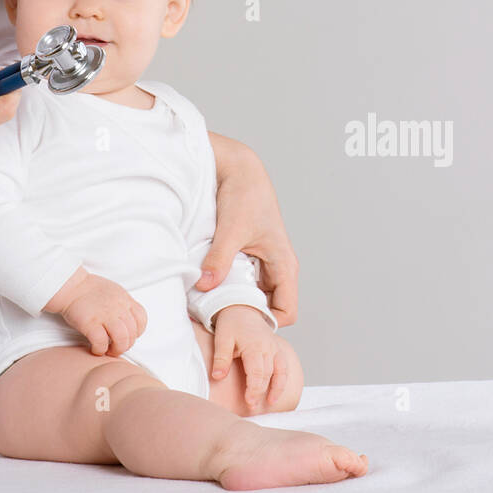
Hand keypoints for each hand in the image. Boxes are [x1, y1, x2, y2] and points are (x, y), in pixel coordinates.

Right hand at [50, 271, 147, 357]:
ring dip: (117, 349)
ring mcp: (105, 315)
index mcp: (124, 299)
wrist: (71, 285)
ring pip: (122, 339)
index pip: (141, 319)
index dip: (137, 331)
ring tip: (109, 350)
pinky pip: (101, 342)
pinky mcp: (90, 323)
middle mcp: (118, 307)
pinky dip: (100, 350)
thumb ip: (123, 305)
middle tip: (116, 347)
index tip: (128, 335)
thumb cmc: (90, 289)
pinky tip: (95, 349)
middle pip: (133, 333)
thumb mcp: (114, 292)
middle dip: (127, 344)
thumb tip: (128, 322)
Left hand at [201, 132, 299, 325]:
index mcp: (284, 265)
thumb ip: (219, 258)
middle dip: (248, 317)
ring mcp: (263, 263)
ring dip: (236, 302)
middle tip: (220, 317)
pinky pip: (243, 283)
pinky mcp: (248, 257)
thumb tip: (205, 285)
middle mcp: (277, 268)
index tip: (238, 323)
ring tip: (213, 304)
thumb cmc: (244, 194)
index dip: (266, 323)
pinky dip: (229, 288)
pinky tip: (210, 286)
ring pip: (254, 297)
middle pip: (269, 309)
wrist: (238, 168)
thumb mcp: (231, 228)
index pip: (287, 313)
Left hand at [209, 305, 291, 412]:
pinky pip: (284, 367)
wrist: (242, 307)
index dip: (254, 389)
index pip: (257, 373)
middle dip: (261, 392)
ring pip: (280, 371)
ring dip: (277, 388)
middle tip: (253, 408)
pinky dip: (283, 380)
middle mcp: (268, 347)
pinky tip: (277, 392)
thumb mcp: (221, 338)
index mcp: (254, 345)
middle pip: (268, 375)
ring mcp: (275, 348)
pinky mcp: (277, 349)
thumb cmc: (231, 323)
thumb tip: (217, 377)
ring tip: (271, 403)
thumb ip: (221, 358)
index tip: (249, 403)